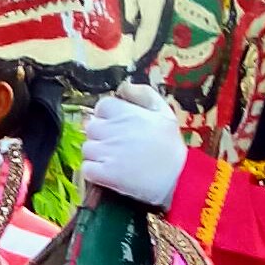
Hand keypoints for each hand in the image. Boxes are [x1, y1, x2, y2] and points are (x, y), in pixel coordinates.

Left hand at [80, 83, 186, 208]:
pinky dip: (93, 172)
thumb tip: (124, 87)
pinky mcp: (104, 173)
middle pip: (91, 127)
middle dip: (100, 135)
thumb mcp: (164, 112)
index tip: (117, 126)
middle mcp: (113, 130)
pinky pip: (86, 168)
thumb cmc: (171, 145)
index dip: (107, 116)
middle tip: (116, 145)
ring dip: (97, 154)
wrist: (178, 177)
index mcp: (125, 113)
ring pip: (87, 148)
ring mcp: (107, 152)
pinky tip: (108, 173)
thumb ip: (143, 94)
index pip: (102, 107)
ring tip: (115, 160)